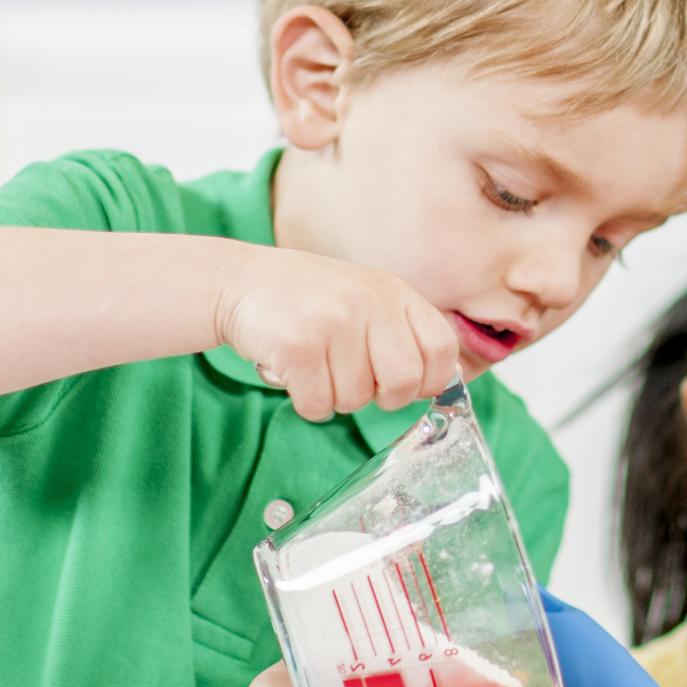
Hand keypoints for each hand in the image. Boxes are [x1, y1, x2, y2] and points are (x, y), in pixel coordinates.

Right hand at [215, 250, 458, 420]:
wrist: (239, 280)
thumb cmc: (308, 300)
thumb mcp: (367, 299)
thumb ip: (404, 333)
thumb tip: (447, 381)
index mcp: (394, 292)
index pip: (442, 349)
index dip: (429, 379)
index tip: (401, 383)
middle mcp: (370, 302)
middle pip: (404, 384)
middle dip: (380, 398)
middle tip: (353, 379)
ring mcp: (334, 321)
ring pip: (356, 401)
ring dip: (334, 397)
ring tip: (316, 365)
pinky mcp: (298, 345)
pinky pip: (318, 405)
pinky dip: (305, 402)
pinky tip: (294, 373)